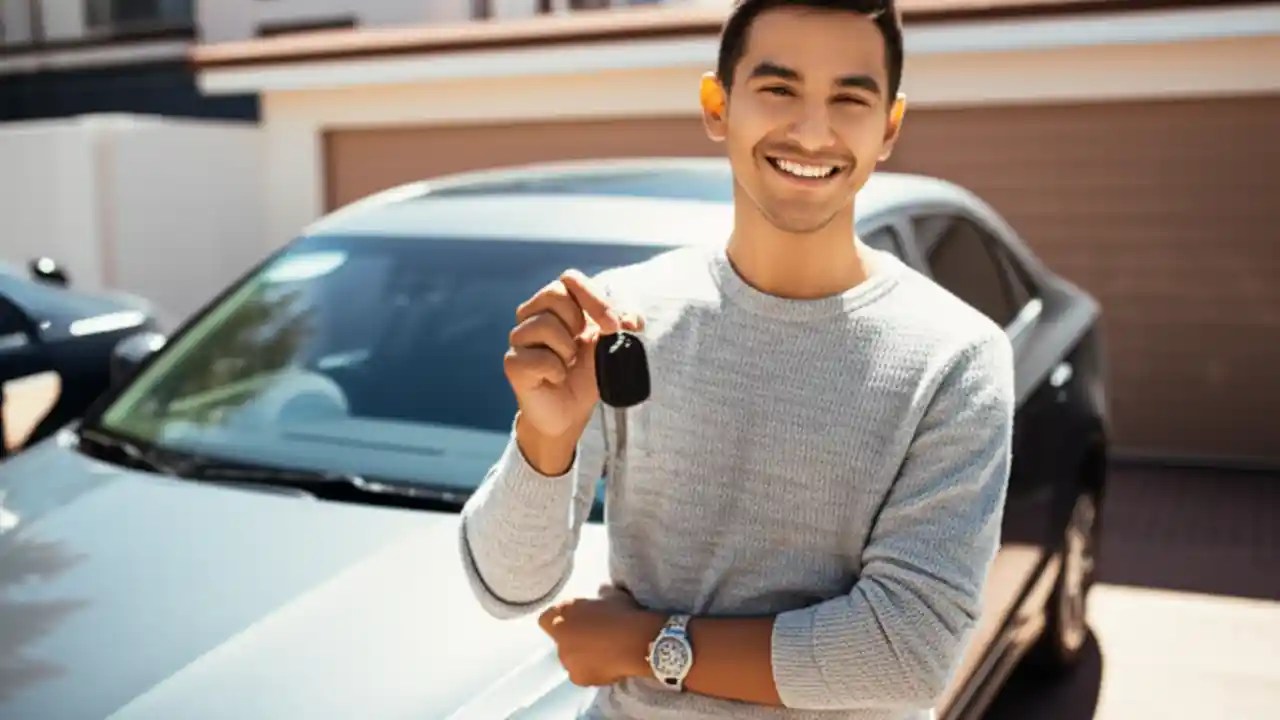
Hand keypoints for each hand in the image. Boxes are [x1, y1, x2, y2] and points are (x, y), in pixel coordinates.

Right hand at [504, 270, 642, 470]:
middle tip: (581, 345)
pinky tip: (555, 378)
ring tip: (567, 363)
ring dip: (567, 350)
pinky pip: (538, 358)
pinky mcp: (513, 362)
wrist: (571, 411)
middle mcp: (534, 314)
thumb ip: (626, 324)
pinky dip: (556, 371)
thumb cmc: (589, 372)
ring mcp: (520, 337)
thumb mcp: (614, 343)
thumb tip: (629, 320)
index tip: (613, 326)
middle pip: (553, 293)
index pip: (569, 278)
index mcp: (558, 303)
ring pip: (544, 324)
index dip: (593, 298)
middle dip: (578, 320)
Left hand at [538, 584, 662, 687]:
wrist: (636, 642)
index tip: (577, 621)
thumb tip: (602, 592)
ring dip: (581, 657)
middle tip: (596, 638)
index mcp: (562, 613)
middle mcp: (559, 637)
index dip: (561, 620)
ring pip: (570, 659)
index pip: (546, 619)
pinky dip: (592, 672)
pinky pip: (581, 675)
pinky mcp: (577, 678)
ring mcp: (566, 660)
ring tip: (605, 654)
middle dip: (573, 640)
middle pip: (561, 640)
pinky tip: (608, 667)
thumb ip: (600, 598)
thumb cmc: (625, 614)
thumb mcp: (612, 597)